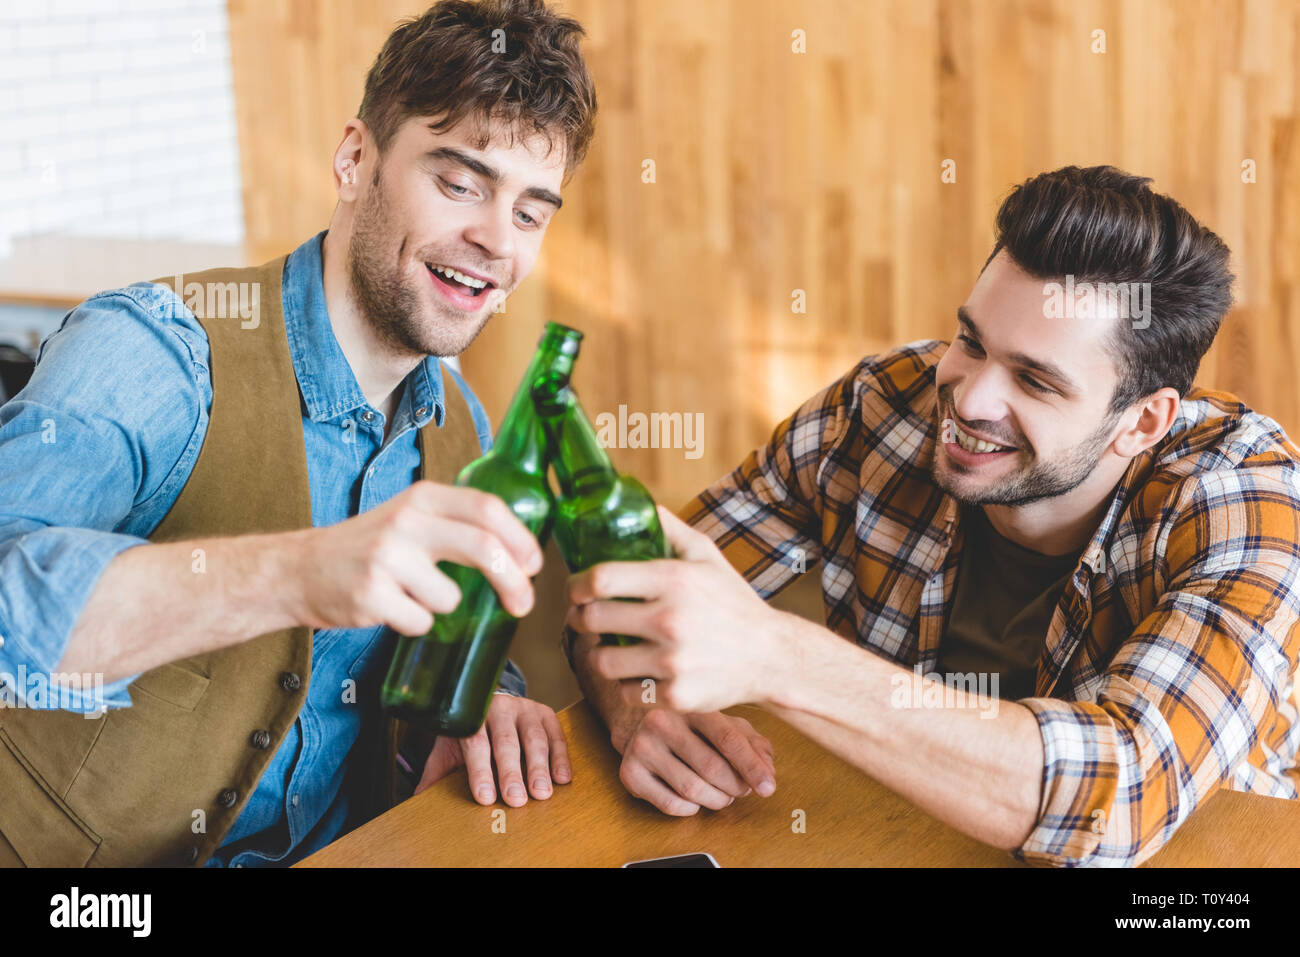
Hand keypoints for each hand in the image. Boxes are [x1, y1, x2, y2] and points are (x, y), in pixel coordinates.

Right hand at [283, 480, 543, 635]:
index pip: (487, 508)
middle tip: (523, 604)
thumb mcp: (409, 517)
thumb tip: (518, 552)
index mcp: (422, 498)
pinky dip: (414, 624)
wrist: (299, 569)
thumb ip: (455, 523)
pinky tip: (389, 608)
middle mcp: (406, 521)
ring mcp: (387, 558)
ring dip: (441, 607)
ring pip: (450, 598)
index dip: (520, 538)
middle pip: (483, 548)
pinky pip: (421, 622)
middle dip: (513, 582)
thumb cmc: (366, 547)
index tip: (535, 565)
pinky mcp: (371, 595)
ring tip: (410, 596)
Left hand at [414, 693, 571, 805]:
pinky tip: (562, 778)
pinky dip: (561, 756)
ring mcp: (524, 708)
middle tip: (517, 799)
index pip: (475, 744)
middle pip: (506, 742)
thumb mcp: (449, 748)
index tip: (485, 798)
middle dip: (512, 772)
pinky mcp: (545, 712)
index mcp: (471, 718)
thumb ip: (437, 773)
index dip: (480, 771)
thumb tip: (418, 800)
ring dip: (539, 767)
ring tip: (542, 792)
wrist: (490, 702)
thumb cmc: (469, 733)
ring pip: (534, 737)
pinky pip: (556, 734)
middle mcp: (498, 709)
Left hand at [565, 506, 786, 712]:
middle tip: (586, 618)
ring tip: (612, 647)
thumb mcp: (707, 556)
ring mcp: (672, 661)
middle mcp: (670, 620)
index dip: (576, 585)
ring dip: (601, 654)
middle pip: (591, 620)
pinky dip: (630, 684)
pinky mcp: (676, 695)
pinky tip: (641, 672)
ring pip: (602, 661)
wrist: (771, 656)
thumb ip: (671, 529)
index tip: (575, 589)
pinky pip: (628, 692)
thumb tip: (641, 504)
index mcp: (673, 580)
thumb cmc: (733, 602)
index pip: (601, 579)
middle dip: (580, 618)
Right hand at [614, 706, 775, 814]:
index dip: (751, 767)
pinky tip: (694, 798)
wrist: (638, 723)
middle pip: (712, 768)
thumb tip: (767, 770)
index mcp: (692, 706)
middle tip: (742, 790)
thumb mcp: (725, 724)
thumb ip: (752, 744)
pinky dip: (691, 808)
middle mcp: (662, 722)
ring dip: (716, 800)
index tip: (768, 788)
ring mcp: (642, 746)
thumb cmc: (692, 727)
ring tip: (722, 795)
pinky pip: (671, 804)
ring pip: (692, 790)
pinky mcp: (630, 772)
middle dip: (735, 787)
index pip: (727, 739)